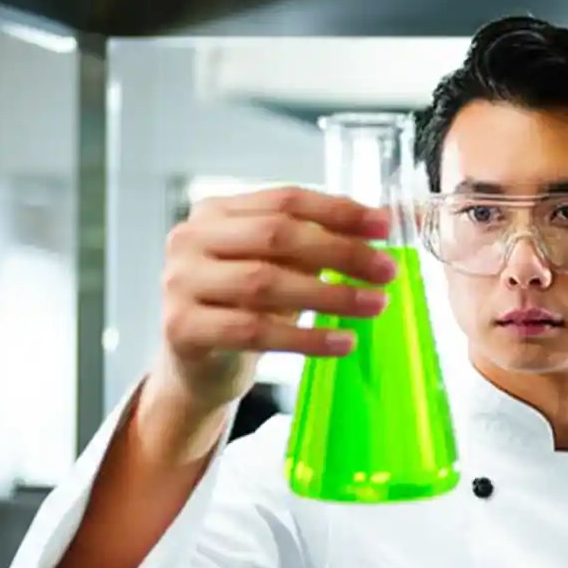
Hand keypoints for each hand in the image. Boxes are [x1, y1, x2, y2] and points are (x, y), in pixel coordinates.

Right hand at [154, 186, 396, 413]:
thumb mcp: (280, 267)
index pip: (285, 199)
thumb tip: (384, 225)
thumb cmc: (245, 308)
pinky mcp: (182, 328)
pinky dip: (305, 338)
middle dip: (340, 251)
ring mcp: (180, 283)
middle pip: (276, 235)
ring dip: (330, 295)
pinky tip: (343, 342)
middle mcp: (191, 239)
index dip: (339, 211)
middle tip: (386, 270)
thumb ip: (319, 242)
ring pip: (266, 283)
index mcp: (216, 211)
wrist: (199, 368)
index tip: (385, 226)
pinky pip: (254, 331)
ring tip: (374, 305)